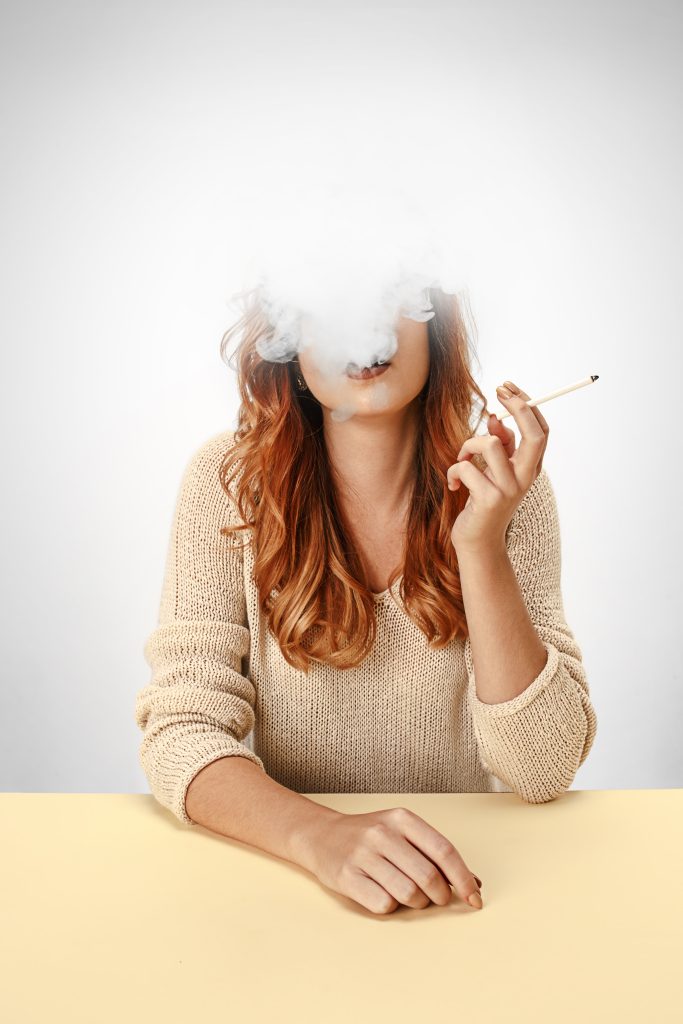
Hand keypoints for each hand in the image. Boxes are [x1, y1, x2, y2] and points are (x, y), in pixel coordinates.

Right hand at [297, 805, 482, 914]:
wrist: (321, 835)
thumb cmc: (370, 838)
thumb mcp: (402, 833)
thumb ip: (435, 855)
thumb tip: (473, 884)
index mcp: (402, 818)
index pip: (444, 851)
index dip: (463, 878)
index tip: (474, 898)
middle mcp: (382, 833)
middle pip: (429, 877)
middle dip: (440, 896)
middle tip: (436, 898)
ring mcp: (363, 854)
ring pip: (408, 893)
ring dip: (416, 903)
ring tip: (409, 896)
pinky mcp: (347, 876)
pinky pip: (383, 904)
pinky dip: (390, 907)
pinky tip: (383, 894)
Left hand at [447, 380, 548, 553]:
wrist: (478, 543)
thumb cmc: (483, 502)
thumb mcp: (494, 472)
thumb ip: (500, 446)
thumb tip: (494, 419)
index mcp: (530, 468)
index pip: (541, 430)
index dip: (527, 404)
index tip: (507, 388)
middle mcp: (525, 477)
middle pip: (532, 432)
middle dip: (516, 406)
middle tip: (496, 393)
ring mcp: (508, 489)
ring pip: (488, 443)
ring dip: (467, 447)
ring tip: (461, 463)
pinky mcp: (488, 499)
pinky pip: (465, 467)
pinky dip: (453, 472)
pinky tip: (454, 487)